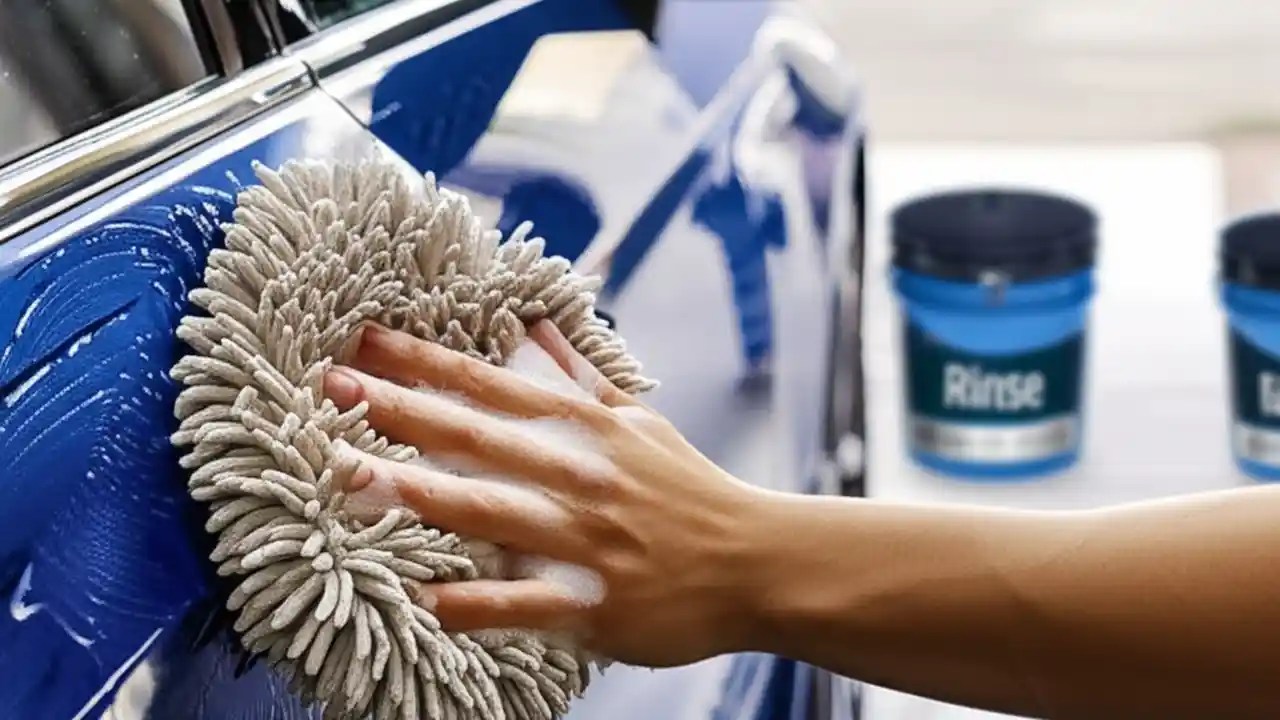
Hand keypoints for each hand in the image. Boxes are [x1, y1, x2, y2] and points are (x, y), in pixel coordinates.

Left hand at [322, 322, 768, 666]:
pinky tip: (429, 600)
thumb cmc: (690, 490)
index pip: (494, 386)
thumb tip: (535, 326)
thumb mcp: (639, 422)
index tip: (365, 339)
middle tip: (332, 389)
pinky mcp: (598, 603)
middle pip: (480, 438)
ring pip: (495, 512)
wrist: (758, 562)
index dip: (428, 361)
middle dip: (404, 411)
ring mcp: (588, 540)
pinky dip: (482, 603)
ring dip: (421, 495)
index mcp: (588, 429)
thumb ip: (579, 378)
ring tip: (351, 482)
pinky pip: (531, 604)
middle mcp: (581, 476)